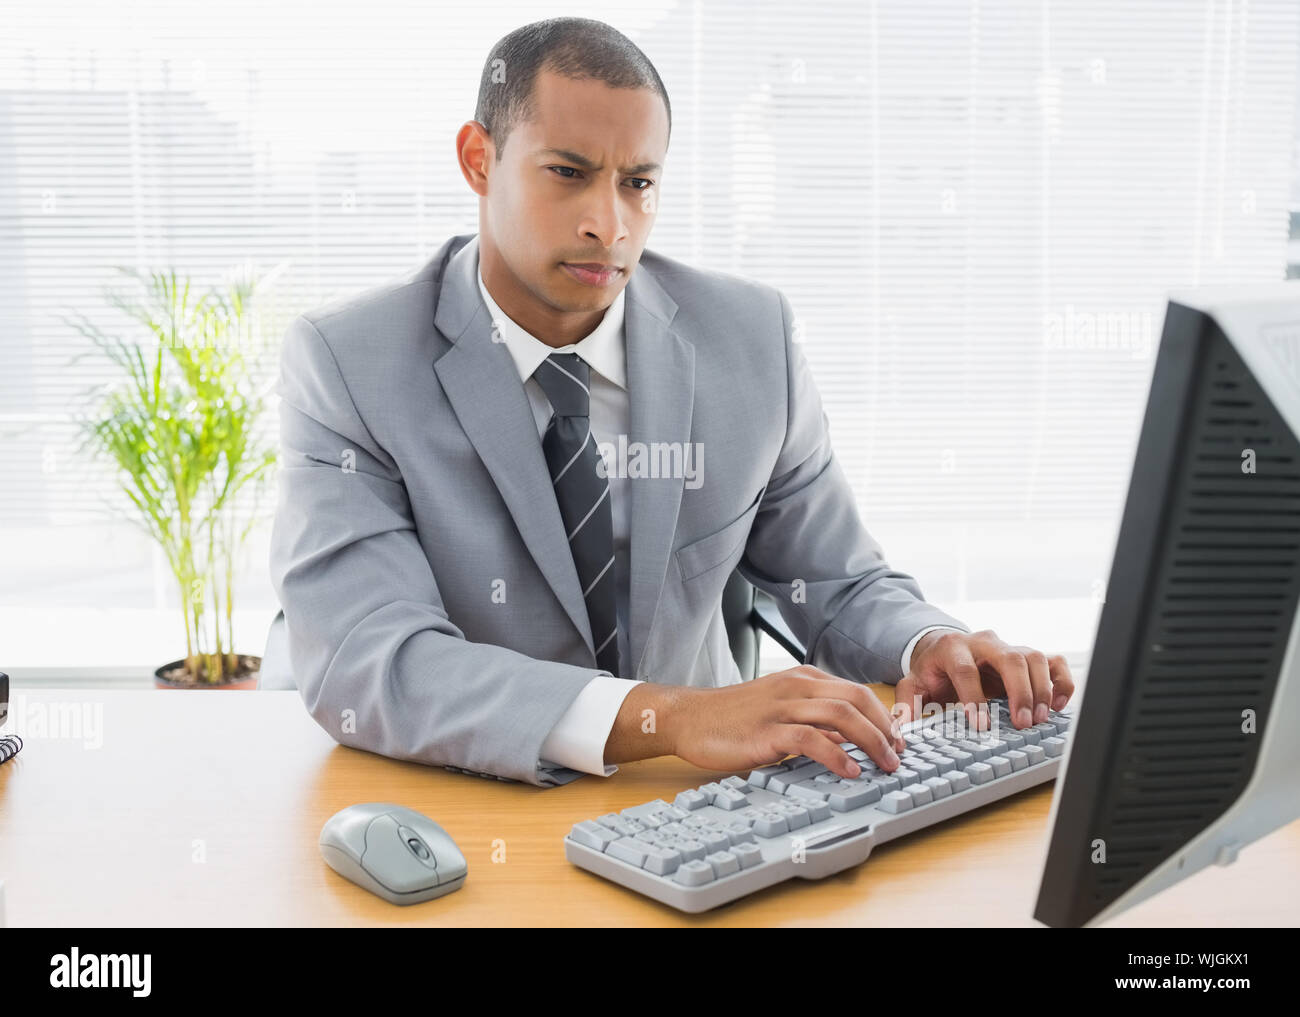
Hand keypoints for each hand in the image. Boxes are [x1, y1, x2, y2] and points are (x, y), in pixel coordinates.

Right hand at [671, 665, 907, 779]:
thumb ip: (815, 720)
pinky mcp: (767, 730)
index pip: (857, 691)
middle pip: (857, 699)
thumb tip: (852, 740)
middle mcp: (796, 687)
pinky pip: (812, 739)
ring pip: (842, 715)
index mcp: (803, 678)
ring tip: (884, 765)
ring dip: (872, 741)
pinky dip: (837, 756)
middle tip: (898, 755)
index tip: (898, 741)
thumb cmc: (735, 717)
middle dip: (886, 728)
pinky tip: (850, 771)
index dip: (884, 716)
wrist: (691, 718)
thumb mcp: (781, 709)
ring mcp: (782, 707)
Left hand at [894, 629, 1075, 730]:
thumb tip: (901, 729)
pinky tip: (1060, 704)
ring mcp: (1009, 647)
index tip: (981, 726)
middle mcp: (984, 643)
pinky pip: (1053, 661)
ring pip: (1034, 657)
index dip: (974, 697)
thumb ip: (907, 703)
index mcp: (953, 648)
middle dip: (1019, 691)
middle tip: (1022, 723)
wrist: (945, 648)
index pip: (965, 670)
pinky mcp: (1027, 656)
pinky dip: (1062, 681)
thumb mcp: (913, 683)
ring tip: (1040, 719)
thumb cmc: (932, 670)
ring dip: (1041, 689)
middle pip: (1009, 658)